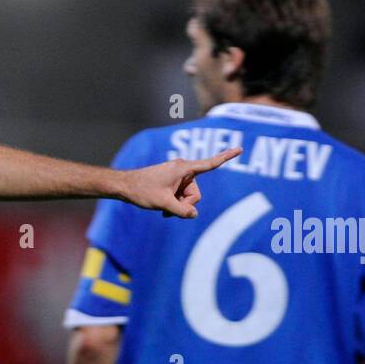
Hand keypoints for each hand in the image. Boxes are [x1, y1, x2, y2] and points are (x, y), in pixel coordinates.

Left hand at [118, 148, 241, 217]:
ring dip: (178, 205)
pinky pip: (181, 196)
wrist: (125, 186)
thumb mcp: (163, 204)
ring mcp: (178, 176)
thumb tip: (194, 214)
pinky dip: (174, 203)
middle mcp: (183, 169)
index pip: (209, 164)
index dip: (225, 157)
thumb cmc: (142, 191)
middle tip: (168, 209)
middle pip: (195, 193)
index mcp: (183, 168)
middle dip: (184, 204)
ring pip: (188, 197)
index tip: (240, 149)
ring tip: (162, 209)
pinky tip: (163, 209)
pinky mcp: (173, 182)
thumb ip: (181, 210)